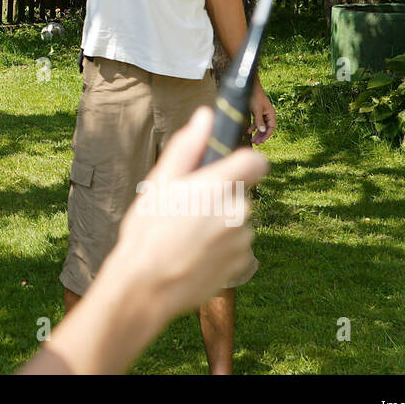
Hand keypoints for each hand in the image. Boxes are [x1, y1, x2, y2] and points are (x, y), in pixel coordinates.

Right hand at [108, 106, 268, 319]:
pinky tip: (195, 253)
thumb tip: (205, 117)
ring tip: (186, 235)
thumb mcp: (160, 182)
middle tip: (185, 210)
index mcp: (219, 186)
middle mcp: (239, 211)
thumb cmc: (148, 231)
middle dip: (219, 197)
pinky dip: (222, 247)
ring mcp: (244, 240)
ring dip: (220, 223)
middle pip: (240, 193)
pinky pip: (238, 246)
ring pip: (238, 220)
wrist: (148, 286)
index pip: (256, 162)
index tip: (225, 168)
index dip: (243, 162)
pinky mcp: (243, 264)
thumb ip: (187, 146)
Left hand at [249, 83, 275, 145]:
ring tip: (252, 140)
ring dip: (257, 133)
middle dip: (261, 136)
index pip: (271, 128)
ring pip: (261, 126)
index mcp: (271, 113)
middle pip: (266, 128)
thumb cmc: (254, 97)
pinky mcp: (256, 112)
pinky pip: (256, 122)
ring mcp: (262, 113)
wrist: (249, 86)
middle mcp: (268, 114)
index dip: (267, 135)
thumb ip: (259, 121)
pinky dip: (253, 126)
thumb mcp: (256, 110)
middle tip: (255, 143)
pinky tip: (248, 131)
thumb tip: (262, 131)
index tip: (261, 141)